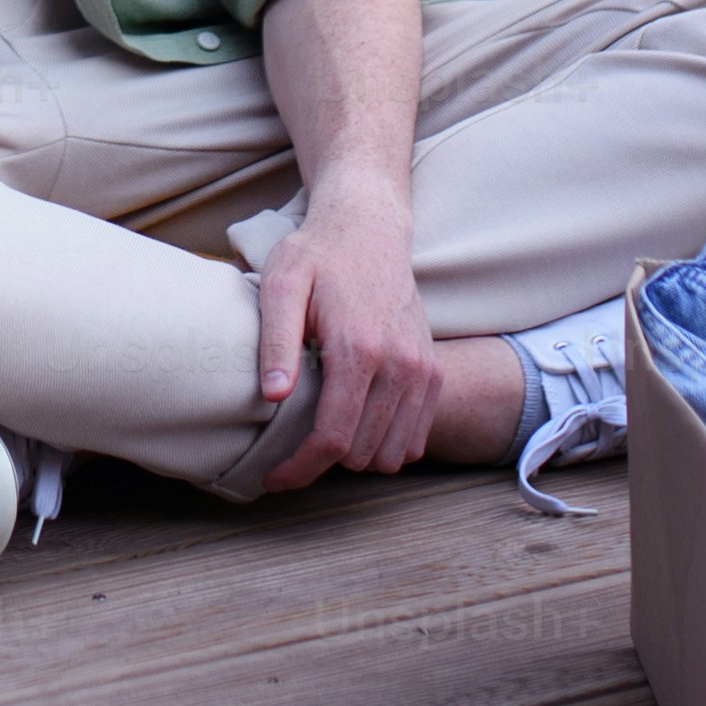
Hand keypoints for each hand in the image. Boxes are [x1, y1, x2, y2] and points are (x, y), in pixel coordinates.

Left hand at [250, 192, 445, 486]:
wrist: (370, 228)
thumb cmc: (319, 255)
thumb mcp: (283, 285)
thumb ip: (276, 340)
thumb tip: (272, 396)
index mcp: (359, 349)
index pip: (334, 438)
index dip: (300, 468)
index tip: (274, 477)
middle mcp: (400, 365)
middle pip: (362, 453)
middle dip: (322, 461)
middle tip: (291, 448)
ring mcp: (423, 370)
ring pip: (392, 455)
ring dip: (357, 455)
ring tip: (324, 435)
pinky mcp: (433, 371)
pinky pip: (416, 437)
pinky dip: (387, 444)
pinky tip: (357, 425)